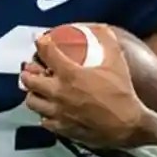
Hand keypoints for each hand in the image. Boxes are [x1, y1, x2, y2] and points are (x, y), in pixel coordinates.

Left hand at [20, 26, 151, 150]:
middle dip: (29, 71)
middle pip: (29, 79)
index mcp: (69, 74)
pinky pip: (44, 120)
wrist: (128, 125)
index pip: (46, 52)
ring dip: (33, 93)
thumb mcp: (117, 62)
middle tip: (34, 69)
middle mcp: (58, 93)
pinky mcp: (61, 128)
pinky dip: (44, 113)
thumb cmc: (122, 93)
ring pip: (32, 101)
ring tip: (39, 90)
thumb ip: (108, 41)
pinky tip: (52, 110)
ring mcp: (58, 112)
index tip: (42, 41)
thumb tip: (100, 28)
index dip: (41, 43)